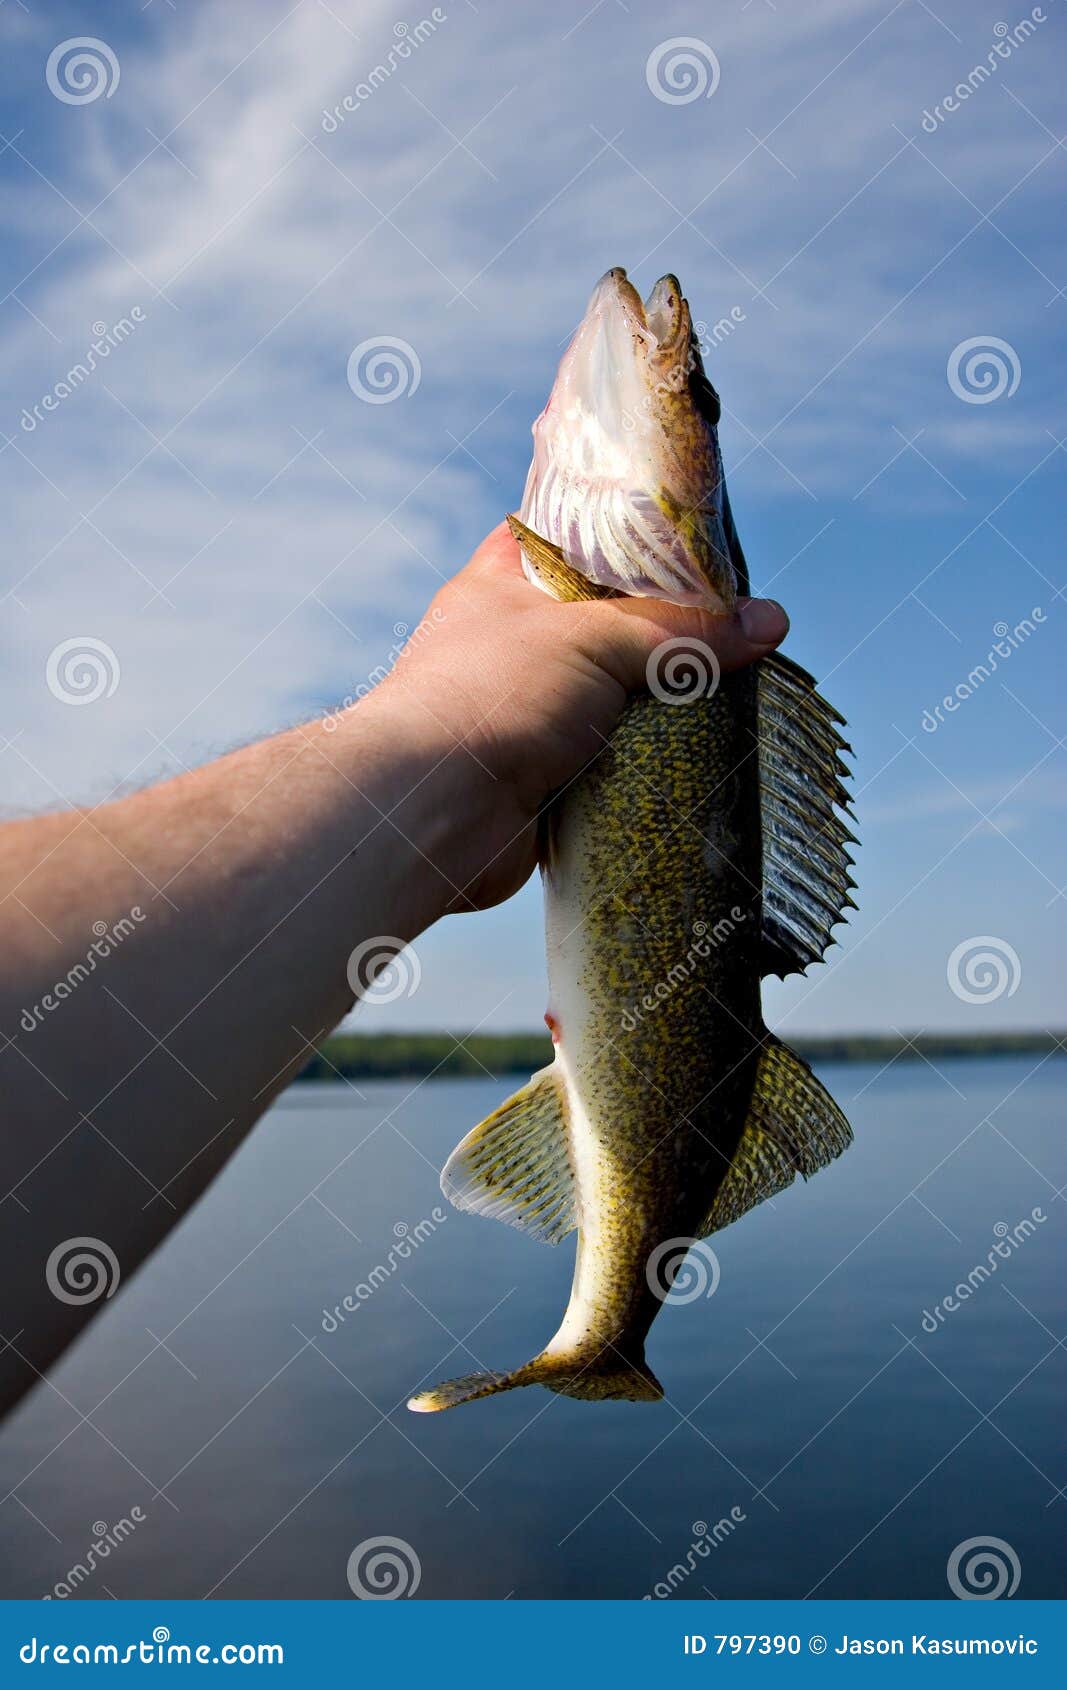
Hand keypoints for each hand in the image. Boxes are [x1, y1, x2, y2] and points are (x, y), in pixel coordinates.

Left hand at [369, 521, 787, 909]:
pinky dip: (648, 758)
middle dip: (662, 630)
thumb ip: (683, 631)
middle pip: (604, 621)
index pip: (566, 535)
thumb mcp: (597, 638)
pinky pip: (611, 759)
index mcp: (503, 582)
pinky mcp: (544, 776)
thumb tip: (768, 623)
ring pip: (613, 695)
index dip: (622, 533)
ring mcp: (527, 711)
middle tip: (729, 624)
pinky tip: (698, 751)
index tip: (684, 538)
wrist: (432, 810)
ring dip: (660, 702)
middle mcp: (512, 642)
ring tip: (731, 689)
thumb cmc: (492, 696)